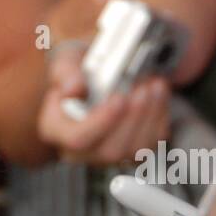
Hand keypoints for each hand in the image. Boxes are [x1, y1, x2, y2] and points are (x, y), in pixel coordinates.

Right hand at [36, 43, 169, 165]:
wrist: (91, 76)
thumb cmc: (76, 72)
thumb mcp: (65, 62)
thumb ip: (67, 73)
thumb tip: (73, 89)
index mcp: (56, 129)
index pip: (77, 139)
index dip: (102, 122)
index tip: (118, 98)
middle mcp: (80, 149)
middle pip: (110, 150)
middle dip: (133, 118)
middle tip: (143, 88)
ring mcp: (105, 153)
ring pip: (134, 151)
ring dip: (150, 117)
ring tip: (154, 86)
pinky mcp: (129, 151)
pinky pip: (150, 146)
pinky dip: (159, 119)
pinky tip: (158, 96)